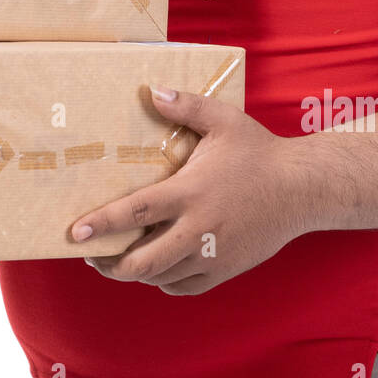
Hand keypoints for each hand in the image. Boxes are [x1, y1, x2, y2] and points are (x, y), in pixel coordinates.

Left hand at [70, 84, 315, 294]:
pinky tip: (155, 268)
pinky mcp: (225, 269)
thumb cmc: (259, 152)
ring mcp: (212, 254)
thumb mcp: (223, 120)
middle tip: (91, 254)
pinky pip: (184, 286)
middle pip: (142, 261)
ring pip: (161, 276)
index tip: (75, 233)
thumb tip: (151, 91)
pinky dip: (164, 281)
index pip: (135, 213)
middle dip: (109, 264)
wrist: (303, 189)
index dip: (102, 224)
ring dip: (135, 273)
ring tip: (116, 261)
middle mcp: (198, 229)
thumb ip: (185, 106)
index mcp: (190, 192)